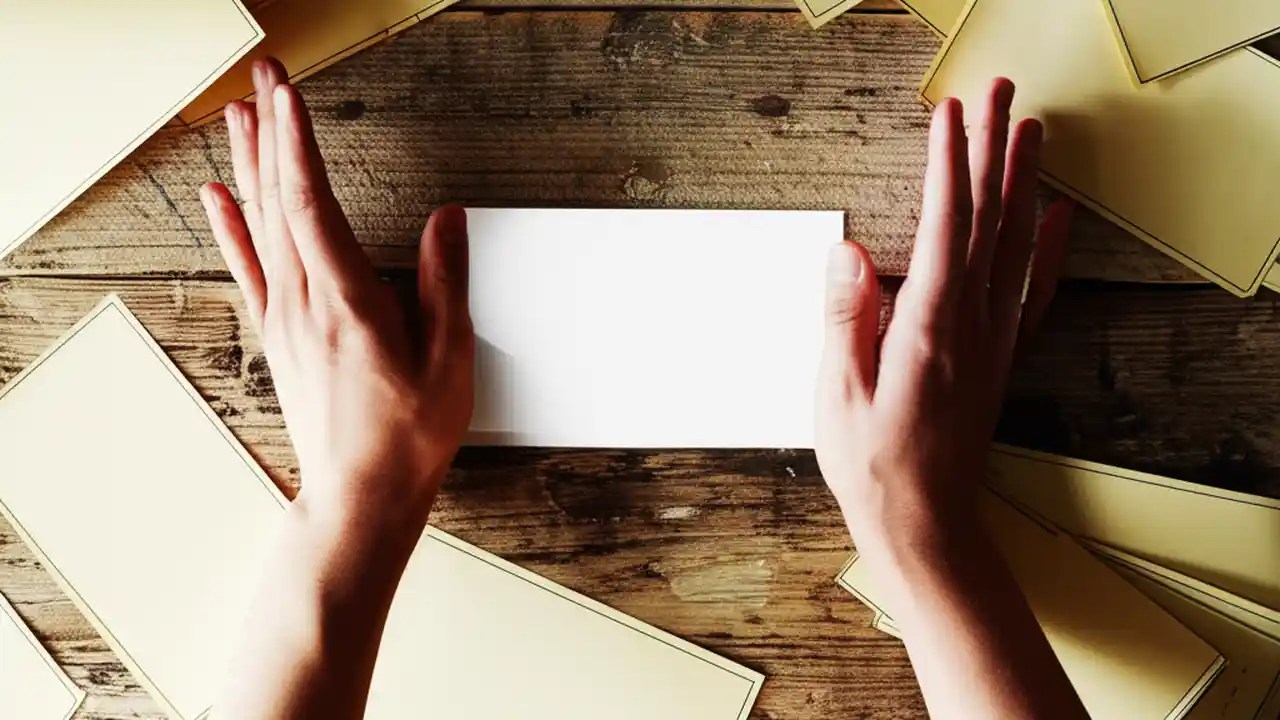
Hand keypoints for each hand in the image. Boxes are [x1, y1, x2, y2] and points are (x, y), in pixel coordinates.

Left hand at [199, 58, 473, 531]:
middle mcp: (304, 303)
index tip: (289, 94)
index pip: (313, 204)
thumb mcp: (449, 359)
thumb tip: (448, 222)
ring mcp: (285, 318)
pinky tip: (219, 197)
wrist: (361, 494)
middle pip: (279, 199)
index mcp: (347, 303)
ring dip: (251, 164)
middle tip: (265, 78)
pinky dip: (231, 226)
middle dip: (271, 131)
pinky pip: (249, 267)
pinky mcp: (279, 335)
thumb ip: (446, 284)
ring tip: (240, 115)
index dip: (299, 142)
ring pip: (260, 224)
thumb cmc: (406, 437)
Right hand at [815, 78, 1072, 557]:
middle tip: (998, 95)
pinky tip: (1055, 217)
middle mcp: (970, 325)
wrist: (924, 523)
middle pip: (987, 220)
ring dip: (1022, 183)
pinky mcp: (997, 356)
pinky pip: (1031, 290)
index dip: (947, 166)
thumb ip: (845, 318)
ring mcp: (991, 339)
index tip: (948, 115)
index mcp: (926, 329)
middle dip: (991, 151)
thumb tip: (848, 252)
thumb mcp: (837, 394)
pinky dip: (1048, 247)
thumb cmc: (875, 466)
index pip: (942, 228)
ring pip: (1013, 244)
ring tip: (1029, 131)